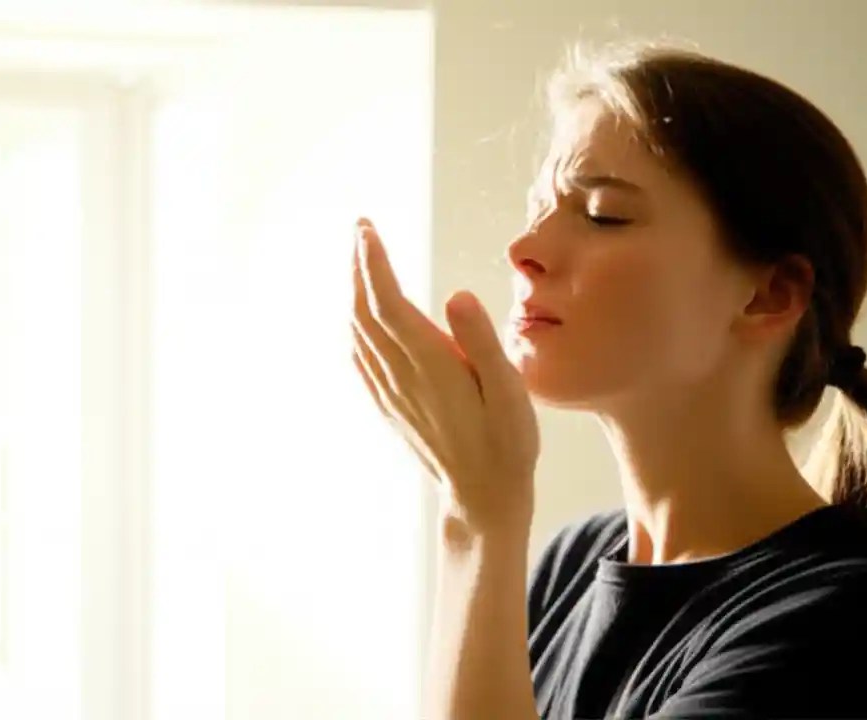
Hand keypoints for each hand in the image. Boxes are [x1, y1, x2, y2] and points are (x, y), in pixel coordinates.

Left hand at [349, 218, 538, 532]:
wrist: (482, 498)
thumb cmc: (506, 443)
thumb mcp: (510, 390)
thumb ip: (482, 341)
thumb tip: (456, 295)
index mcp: (429, 364)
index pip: (387, 302)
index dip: (373, 262)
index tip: (365, 229)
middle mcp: (401, 376)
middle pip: (364, 312)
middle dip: (359, 267)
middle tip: (360, 232)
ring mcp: (391, 393)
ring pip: (358, 333)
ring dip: (355, 293)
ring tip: (361, 264)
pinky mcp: (390, 408)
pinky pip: (361, 360)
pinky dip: (356, 328)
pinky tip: (362, 320)